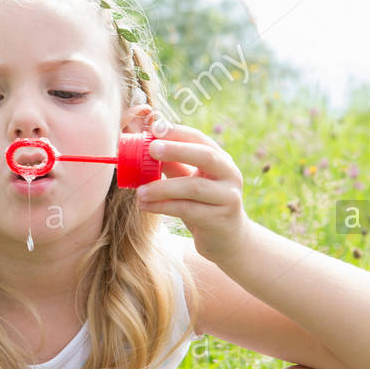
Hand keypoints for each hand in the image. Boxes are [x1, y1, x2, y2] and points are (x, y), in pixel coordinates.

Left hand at [137, 123, 252, 263]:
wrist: (227, 240)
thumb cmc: (203, 205)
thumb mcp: (188, 182)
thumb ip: (171, 165)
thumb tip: (142, 148)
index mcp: (221, 160)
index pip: (200, 139)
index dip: (178, 132)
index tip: (154, 128)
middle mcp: (230, 175)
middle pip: (205, 156)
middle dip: (177, 150)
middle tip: (151, 148)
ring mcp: (228, 197)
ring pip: (193, 187)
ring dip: (162, 187)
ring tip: (139, 192)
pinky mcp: (220, 219)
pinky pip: (188, 210)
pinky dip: (163, 207)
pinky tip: (145, 206)